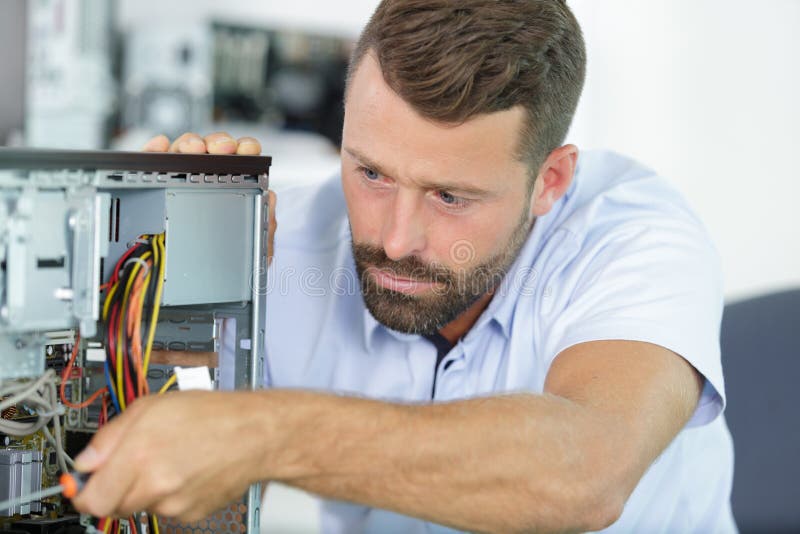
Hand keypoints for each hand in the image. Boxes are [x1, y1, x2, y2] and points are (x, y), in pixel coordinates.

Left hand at [71, 391, 269, 519]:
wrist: (257, 435)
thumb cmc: (211, 415)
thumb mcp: (151, 406)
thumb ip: (110, 435)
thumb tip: (86, 461)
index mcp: (139, 456)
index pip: (91, 499)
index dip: (82, 493)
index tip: (82, 486)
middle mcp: (155, 485)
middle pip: (113, 506)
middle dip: (115, 488)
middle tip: (132, 464)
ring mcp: (175, 504)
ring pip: (142, 506)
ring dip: (146, 489)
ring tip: (170, 460)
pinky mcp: (193, 513)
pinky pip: (168, 509)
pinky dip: (171, 494)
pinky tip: (187, 470)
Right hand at [142, 132, 276, 264]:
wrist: (211, 282)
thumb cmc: (233, 259)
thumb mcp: (258, 246)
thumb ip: (269, 223)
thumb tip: (271, 198)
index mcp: (236, 185)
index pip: (241, 158)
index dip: (245, 147)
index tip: (247, 149)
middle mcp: (209, 178)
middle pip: (210, 149)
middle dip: (217, 143)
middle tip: (222, 150)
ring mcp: (181, 180)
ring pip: (182, 152)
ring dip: (189, 144)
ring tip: (194, 149)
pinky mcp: (155, 186)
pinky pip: (151, 164)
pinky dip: (154, 149)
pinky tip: (160, 145)